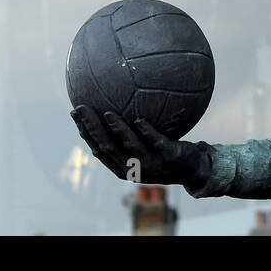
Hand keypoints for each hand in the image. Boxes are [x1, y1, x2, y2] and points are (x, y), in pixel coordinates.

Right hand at [71, 106, 210, 187]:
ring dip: (118, 130)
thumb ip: (129, 132)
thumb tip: (114, 102)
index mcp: (124, 166)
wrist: (195, 168)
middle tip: (81, 108)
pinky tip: (139, 120)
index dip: (85, 133)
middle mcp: (134, 168)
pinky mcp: (169, 158)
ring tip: (107, 113)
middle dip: (92, 129)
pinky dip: (146, 132)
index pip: (99, 150)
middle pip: (108, 148)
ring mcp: (152, 164)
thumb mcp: (144, 146)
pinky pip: (156, 142)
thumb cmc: (165, 152)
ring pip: (130, 147)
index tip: (75, 115)